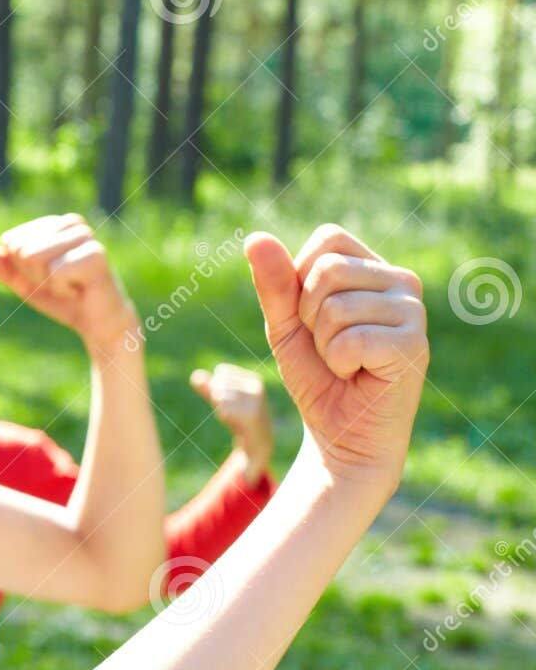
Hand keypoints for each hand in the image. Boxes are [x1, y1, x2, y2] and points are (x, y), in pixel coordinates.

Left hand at [0, 214, 137, 348]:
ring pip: (35, 257)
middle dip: (34, 276)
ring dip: (48, 283)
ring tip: (70, 285)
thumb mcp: (25, 284)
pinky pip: (55, 272)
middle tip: (61, 284)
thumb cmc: (62, 299)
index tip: (47, 277)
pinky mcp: (95, 254)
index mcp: (53, 224)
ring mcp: (85, 236)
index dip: (22, 269)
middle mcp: (70, 223)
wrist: (97, 323)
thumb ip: (4, 270)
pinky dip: (62, 289)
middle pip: (21, 249)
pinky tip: (80, 289)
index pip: (10, 242)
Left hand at [189, 362, 273, 482]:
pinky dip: (224, 416)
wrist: (258, 442)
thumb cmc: (239, 418)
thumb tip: (195, 376)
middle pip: (219, 383)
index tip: (230, 399)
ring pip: (220, 396)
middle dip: (218, 398)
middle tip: (232, 410)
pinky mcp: (251, 415)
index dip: (216, 386)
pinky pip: (224, 409)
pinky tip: (235, 422)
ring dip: (221, 408)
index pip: (221, 371)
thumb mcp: (222, 400)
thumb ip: (208, 387)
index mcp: (253, 379)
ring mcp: (256, 401)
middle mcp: (257, 387)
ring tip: (234, 416)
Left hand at [245, 225, 427, 496]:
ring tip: (345, 362)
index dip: (301, 280)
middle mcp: (402, 281)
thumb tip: (255, 238)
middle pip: (328, 270)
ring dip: (324, 344)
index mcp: (374, 267)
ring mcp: (412, 312)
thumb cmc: (316, 374)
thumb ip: (273, 283)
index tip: (312, 317)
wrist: (340, 432)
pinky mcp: (414, 344)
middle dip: (309, 316)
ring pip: (336, 307)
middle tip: (330, 346)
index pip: (328, 238)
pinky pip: (351, 339)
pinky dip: (339, 362)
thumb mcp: (285, 325)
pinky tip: (359, 374)